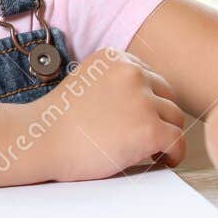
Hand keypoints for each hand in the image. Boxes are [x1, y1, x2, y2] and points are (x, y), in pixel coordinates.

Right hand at [11, 48, 185, 183]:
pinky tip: (163, 160)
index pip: (149, 77)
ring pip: (175, 118)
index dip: (146, 102)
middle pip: (167, 95)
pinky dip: (175, 153)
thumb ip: (113, 82)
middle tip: (143, 137)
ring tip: (150, 151)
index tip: (135, 120)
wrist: (39, 141)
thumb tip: (147, 99)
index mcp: (115, 57)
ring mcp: (142, 100)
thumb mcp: (86, 82)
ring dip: (165, 135)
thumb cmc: (57, 122)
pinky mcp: (149, 129)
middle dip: (158, 116)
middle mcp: (132, 72)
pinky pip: (178, 141)